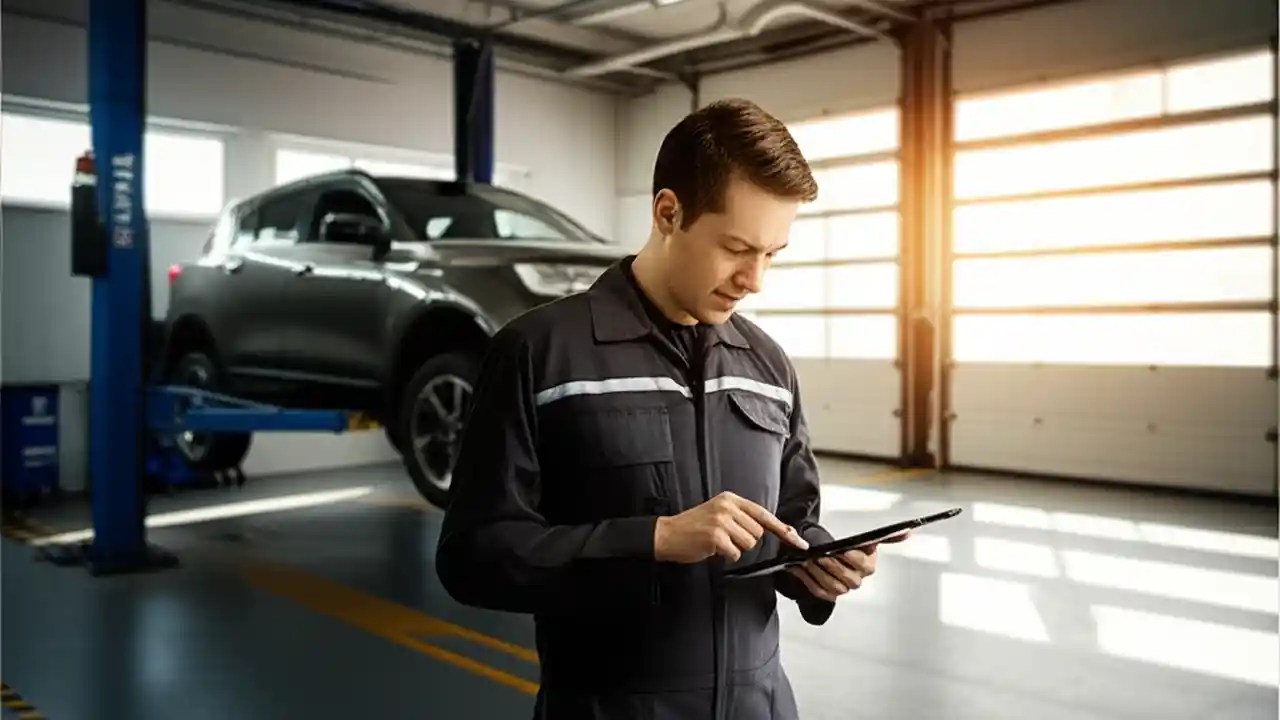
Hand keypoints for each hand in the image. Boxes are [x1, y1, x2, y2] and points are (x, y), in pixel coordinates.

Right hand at [654, 491, 809, 563]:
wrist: (667, 534)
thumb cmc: (694, 527)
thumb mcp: (718, 513)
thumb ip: (741, 518)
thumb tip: (766, 531)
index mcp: (730, 499)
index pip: (764, 514)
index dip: (783, 529)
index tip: (798, 541)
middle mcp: (728, 507)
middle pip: (757, 533)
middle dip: (745, 541)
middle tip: (725, 538)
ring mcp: (722, 520)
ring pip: (749, 543)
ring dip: (735, 549)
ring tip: (717, 542)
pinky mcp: (716, 536)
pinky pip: (735, 553)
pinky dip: (726, 555)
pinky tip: (712, 548)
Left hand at [787, 532, 909, 601]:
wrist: (829, 555)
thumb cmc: (846, 547)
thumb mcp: (864, 539)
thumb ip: (887, 536)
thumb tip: (909, 532)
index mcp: (868, 565)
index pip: (863, 564)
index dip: (853, 558)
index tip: (843, 550)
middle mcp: (857, 580)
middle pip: (845, 577)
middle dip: (831, 564)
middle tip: (819, 554)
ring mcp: (842, 589)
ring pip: (830, 584)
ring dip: (817, 572)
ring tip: (807, 560)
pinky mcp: (827, 594)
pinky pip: (816, 589)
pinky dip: (806, 579)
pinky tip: (797, 567)